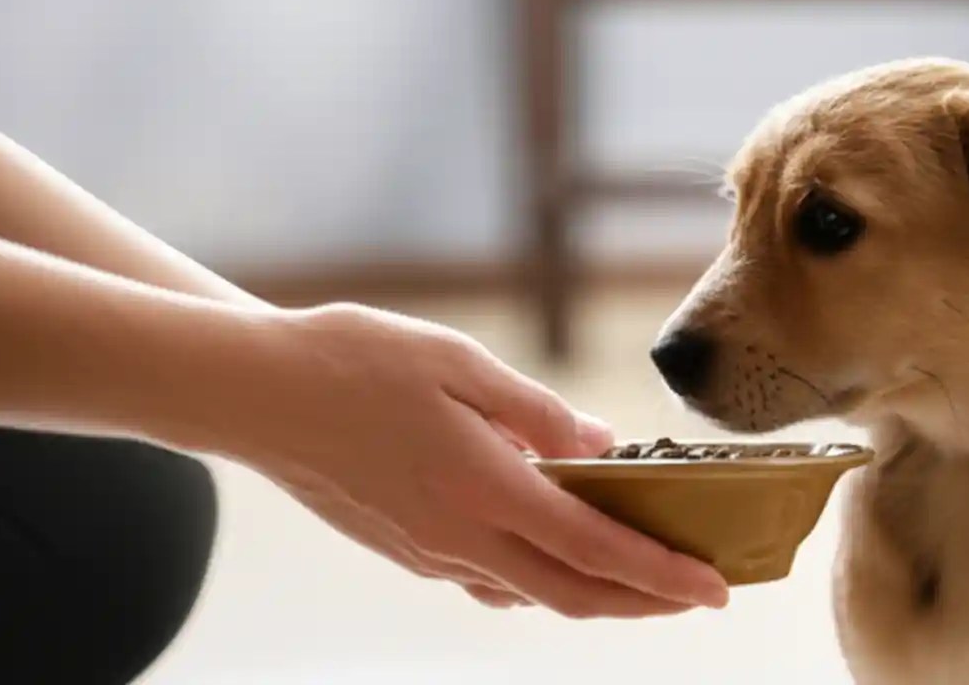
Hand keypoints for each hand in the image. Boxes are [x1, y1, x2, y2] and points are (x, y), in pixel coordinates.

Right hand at [209, 303, 728, 617]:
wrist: (254, 393)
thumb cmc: (354, 362)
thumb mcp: (459, 365)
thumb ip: (536, 412)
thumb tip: (599, 445)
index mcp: (484, 488)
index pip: (595, 550)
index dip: (662, 575)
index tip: (714, 589)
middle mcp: (459, 537)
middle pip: (572, 594)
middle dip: (643, 604)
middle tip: (692, 594)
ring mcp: (427, 552)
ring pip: (531, 594)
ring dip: (593, 593)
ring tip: (637, 572)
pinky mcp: (404, 549)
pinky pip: (488, 579)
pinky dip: (538, 576)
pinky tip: (549, 549)